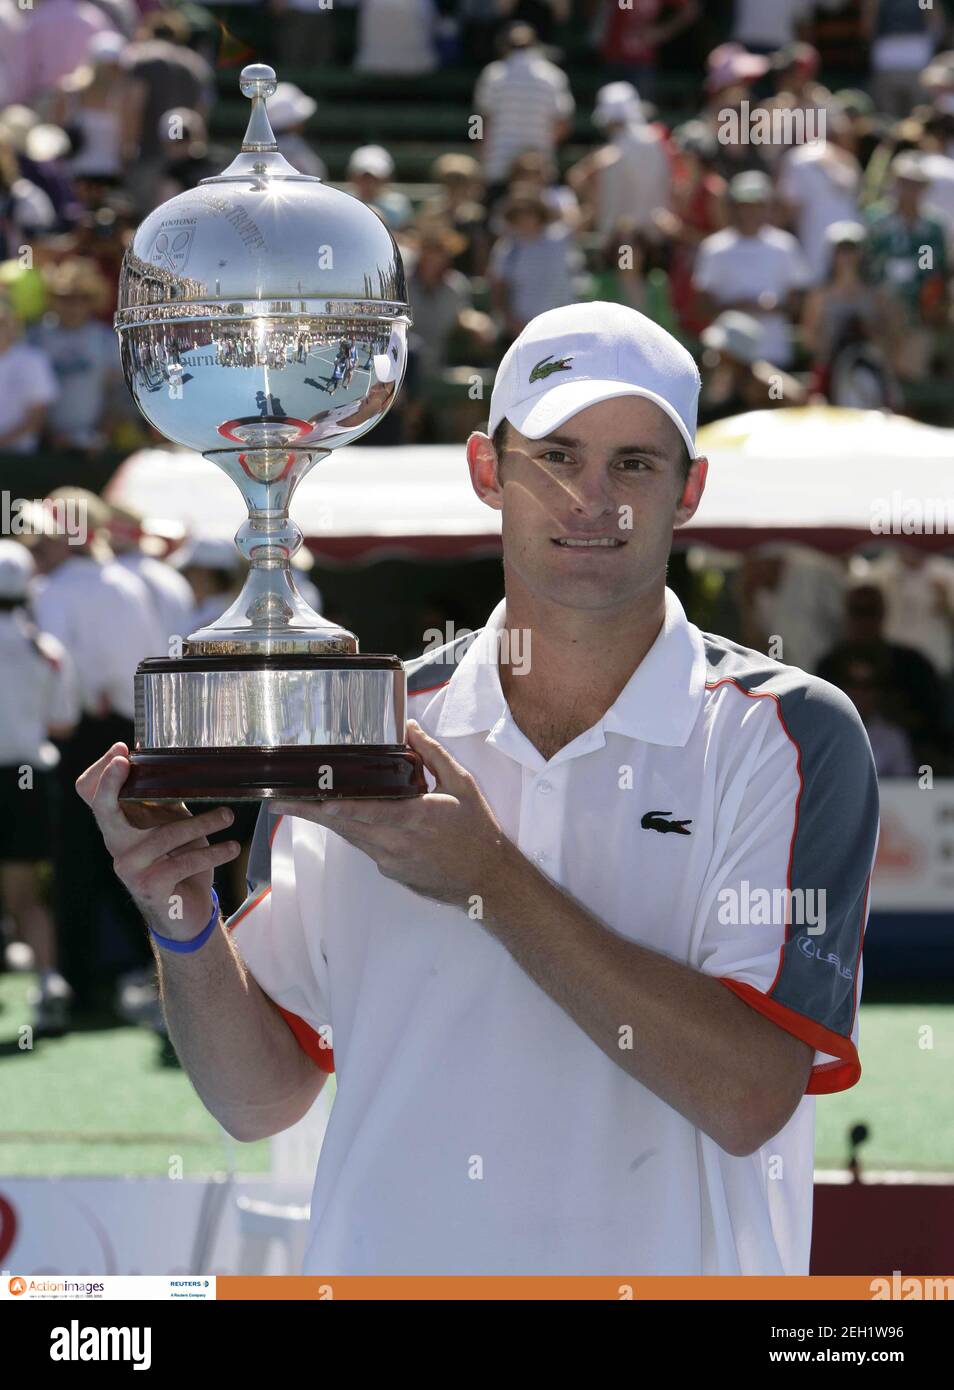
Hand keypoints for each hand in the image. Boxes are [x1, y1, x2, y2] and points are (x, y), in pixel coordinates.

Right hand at [75, 743, 240, 938]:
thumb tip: (177, 766)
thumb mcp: (171, 827)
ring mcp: (129, 868)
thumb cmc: (178, 863)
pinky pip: (185, 861)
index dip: (103, 774)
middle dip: (111, 782)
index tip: (121, 752)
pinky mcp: (150, 886)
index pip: (94, 797)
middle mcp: (117, 846)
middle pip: (103, 809)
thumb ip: (166, 803)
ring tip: (227, 817)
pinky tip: (230, 847)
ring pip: (166, 833)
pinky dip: (213, 852)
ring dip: (204, 822)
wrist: (185, 913)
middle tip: (124, 761)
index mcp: (120, 828)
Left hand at [269, 721, 516, 908]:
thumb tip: (408, 726)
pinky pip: (365, 845)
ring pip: (351, 836)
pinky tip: (341, 815)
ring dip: (325, 820)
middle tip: (279, 801)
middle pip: (346, 826)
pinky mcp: (390, 871)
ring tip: (295, 803)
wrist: (487, 882)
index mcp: (417, 818)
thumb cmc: (478, 830)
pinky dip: (352, 829)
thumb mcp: (462, 785)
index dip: (338, 808)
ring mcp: (391, 861)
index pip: (370, 812)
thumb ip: (432, 755)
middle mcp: (398, 843)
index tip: (313, 799)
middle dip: (311, 813)